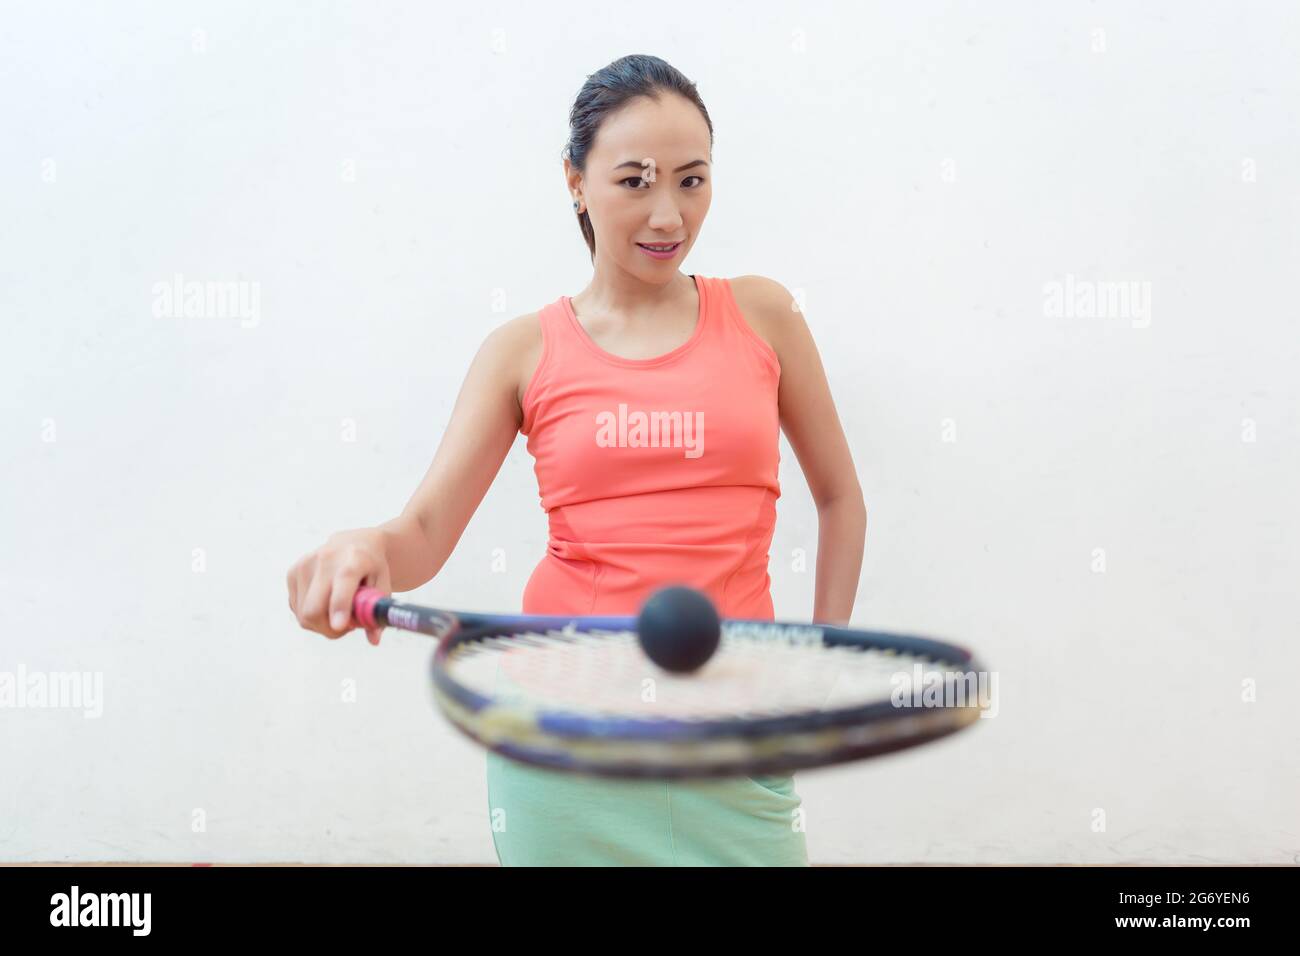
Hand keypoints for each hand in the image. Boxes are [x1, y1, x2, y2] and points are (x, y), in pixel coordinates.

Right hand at [287, 529, 390, 644]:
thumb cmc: (372, 568)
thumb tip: (374, 640)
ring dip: (322, 624)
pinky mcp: (292, 573)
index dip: (340, 606)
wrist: (355, 542)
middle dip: (330, 629)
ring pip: (304, 615)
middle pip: (315, 608)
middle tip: (347, 627)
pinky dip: (311, 615)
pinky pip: (297, 610)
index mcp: (355, 558)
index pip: (344, 581)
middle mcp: (326, 558)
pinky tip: (325, 602)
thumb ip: (378, 612)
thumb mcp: (383, 586)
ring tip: (339, 611)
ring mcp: (305, 565)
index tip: (340, 626)